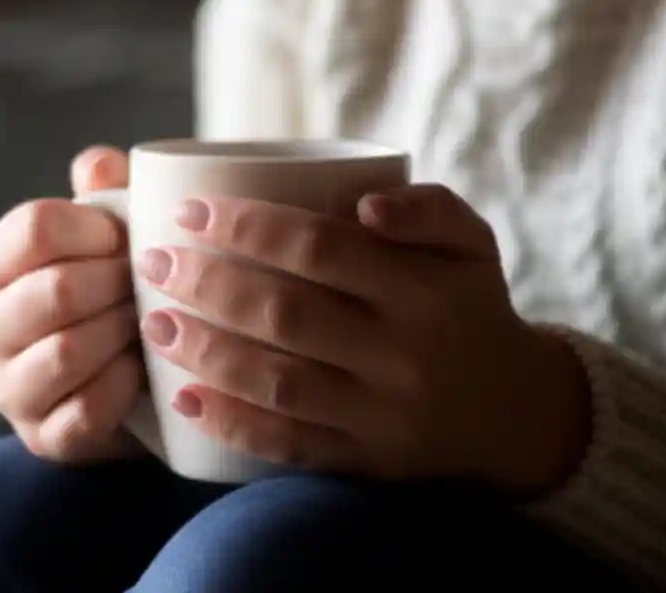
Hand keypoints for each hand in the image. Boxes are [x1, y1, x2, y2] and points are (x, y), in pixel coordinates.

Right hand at [0, 146, 144, 461]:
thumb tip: (98, 164)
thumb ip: (104, 193)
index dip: (95, 228)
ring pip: (66, 352)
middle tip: (150, 282)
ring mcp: (9, 390)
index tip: (126, 238)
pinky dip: (124, 386)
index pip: (33, 228)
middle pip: (54, 291)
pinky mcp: (43, 439)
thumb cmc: (111, 299)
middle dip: (117, 283)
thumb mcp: (108, 239)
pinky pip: (85, 410)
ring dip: (122, 333)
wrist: (130, 389)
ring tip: (149, 322)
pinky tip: (142, 371)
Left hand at [138, 184, 590, 494]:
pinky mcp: (366, 462)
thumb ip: (427, 206)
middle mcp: (403, 355)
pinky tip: (183, 398)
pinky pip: (289, 447)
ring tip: (154, 323)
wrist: (513, 411)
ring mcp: (383, 416)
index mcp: (424, 289)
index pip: (320, 248)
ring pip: (279, 383)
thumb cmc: (467, 306)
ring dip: (207, 352)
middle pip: (287, 315)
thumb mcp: (471, 243)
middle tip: (153, 262)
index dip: (248, 228)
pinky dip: (232, 423)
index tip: (190, 212)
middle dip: (208, 285)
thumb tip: (365, 202)